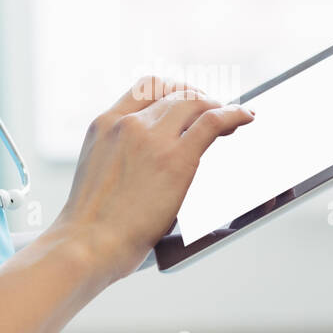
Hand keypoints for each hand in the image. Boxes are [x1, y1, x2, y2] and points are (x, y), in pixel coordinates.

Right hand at [52, 76, 255, 284]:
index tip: (188, 99)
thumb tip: (147, 164)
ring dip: (218, 106)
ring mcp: (152, 137)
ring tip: (233, 118)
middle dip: (200, 98)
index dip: (174, 89)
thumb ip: (121, 155)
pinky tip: (245, 118)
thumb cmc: (91, 226)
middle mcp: (128, 123)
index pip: (146, 87)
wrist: (87, 244)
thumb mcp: (98, 172)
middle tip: (216, 111)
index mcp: (104, 124)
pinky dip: (234, 114)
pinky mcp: (177, 158)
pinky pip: (213, 121)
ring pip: (195, 102)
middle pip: (175, 93)